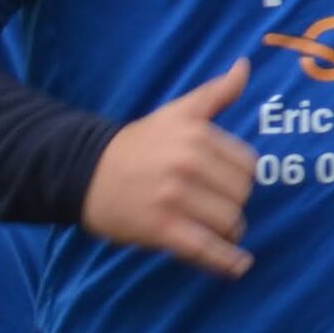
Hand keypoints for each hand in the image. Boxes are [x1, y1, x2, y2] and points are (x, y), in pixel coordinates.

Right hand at [81, 59, 255, 277]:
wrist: (84, 172)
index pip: (248, 166)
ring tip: (207, 226)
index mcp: (196, 135)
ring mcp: (173, 197)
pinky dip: (226, 261)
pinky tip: (239, 266)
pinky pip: (205, 249)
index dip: (238, 177)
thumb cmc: (139, 143)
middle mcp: (187, 163)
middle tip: (208, 203)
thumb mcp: (177, 112)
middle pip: (241, 196)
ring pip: (229, 222)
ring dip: (226, 231)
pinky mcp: (161, 228)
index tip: (219, 180)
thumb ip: (216, 93)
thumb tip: (245, 66)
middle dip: (232, 203)